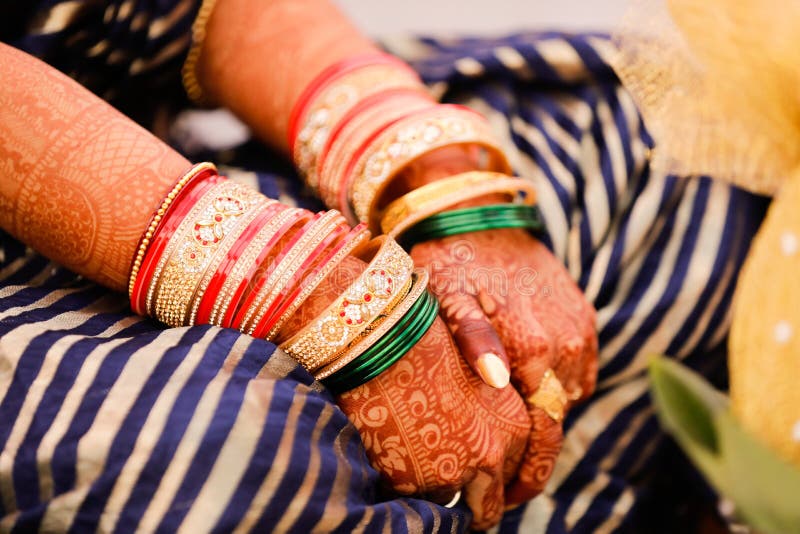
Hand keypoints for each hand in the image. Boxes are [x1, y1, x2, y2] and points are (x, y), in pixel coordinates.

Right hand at [337, 315, 529, 528]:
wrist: (374, 337)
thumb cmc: (423, 331)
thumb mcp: (472, 337)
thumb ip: (494, 377)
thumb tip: (500, 380)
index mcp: (514, 425)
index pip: (511, 475)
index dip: (489, 475)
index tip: (468, 463)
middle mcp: (489, 456)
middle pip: (486, 505)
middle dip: (468, 497)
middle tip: (442, 473)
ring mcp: (449, 474)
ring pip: (445, 499)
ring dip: (431, 486)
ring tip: (410, 450)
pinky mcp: (408, 482)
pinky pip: (407, 496)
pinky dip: (398, 480)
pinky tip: (389, 447)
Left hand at [398, 147, 598, 504]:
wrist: (481, 212)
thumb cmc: (453, 259)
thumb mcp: (448, 300)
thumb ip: (475, 343)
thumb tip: (500, 384)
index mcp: (531, 346)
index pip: (541, 429)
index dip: (527, 467)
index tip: (507, 493)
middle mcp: (565, 341)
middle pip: (560, 420)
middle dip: (540, 456)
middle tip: (512, 485)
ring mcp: (579, 329)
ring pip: (570, 395)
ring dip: (546, 414)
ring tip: (513, 433)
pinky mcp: (584, 315)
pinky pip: (580, 367)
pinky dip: (559, 382)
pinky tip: (529, 385)